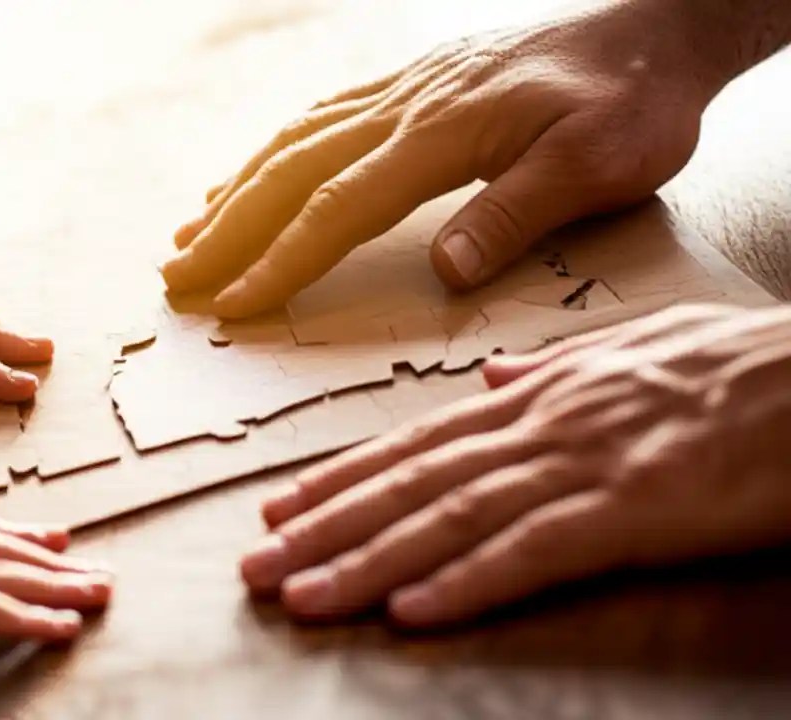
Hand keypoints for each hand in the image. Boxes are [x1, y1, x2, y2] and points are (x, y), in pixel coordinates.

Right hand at [163, 0, 727, 316]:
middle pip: (291, 171)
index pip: (338, 206)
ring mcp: (402, 89)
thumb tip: (442, 270)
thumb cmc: (633, 100)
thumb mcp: (595, 166)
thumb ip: (513, 215)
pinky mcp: (411, 85)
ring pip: (294, 140)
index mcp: (440, 133)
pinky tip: (251, 174)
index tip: (233, 305)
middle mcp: (404, 106)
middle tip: (174, 278)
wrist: (656, 23)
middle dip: (228, 231)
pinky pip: (320, 117)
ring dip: (235, 192)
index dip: (280, 261)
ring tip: (188, 235)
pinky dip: (272, 154)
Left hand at [240, 304, 790, 626]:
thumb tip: (488, 375)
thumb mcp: (633, 352)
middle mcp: (541, 426)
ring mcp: (583, 466)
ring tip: (302, 594)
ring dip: (369, 562)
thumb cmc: (742, 368)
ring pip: (450, 519)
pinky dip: (468, 583)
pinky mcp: (634, 509)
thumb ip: (553, 367)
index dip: (342, 477)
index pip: (417, 441)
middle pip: (412, 483)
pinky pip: (535, 553)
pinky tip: (412, 610)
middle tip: (257, 563)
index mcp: (540, 396)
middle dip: (326, 527)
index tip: (282, 506)